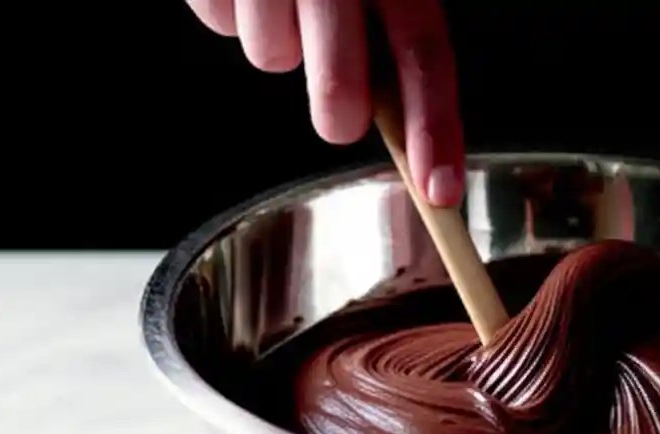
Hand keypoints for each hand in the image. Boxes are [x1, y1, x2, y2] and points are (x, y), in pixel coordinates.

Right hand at [186, 0, 465, 205]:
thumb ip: (394, 14)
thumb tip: (408, 102)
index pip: (424, 52)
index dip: (434, 128)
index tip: (439, 189)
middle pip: (341, 82)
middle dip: (339, 111)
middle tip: (338, 110)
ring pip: (270, 57)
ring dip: (276, 44)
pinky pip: (220, 23)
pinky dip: (231, 11)